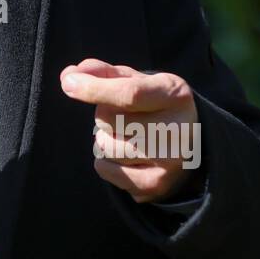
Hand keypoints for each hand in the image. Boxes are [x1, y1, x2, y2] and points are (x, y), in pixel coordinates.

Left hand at [59, 58, 202, 203]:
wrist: (189, 143)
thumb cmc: (152, 105)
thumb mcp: (135, 81)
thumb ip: (102, 73)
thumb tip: (70, 75)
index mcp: (174, 95)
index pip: (130, 94)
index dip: (94, 88)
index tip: (70, 83)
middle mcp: (178, 129)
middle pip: (109, 120)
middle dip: (102, 114)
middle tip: (121, 116)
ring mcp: (169, 161)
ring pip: (105, 147)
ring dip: (104, 139)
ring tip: (126, 136)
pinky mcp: (155, 185)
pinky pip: (106, 170)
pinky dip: (105, 161)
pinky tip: (126, 155)